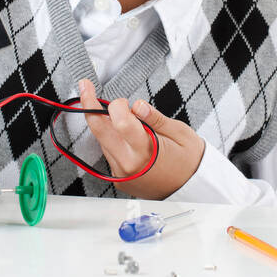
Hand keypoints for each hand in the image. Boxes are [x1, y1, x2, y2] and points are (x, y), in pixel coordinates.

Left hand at [76, 77, 204, 199]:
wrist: (192, 189)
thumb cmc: (190, 161)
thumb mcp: (180, 133)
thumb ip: (155, 119)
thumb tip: (137, 105)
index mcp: (146, 152)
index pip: (120, 121)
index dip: (119, 105)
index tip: (125, 102)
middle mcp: (129, 164)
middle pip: (99, 130)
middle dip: (89, 104)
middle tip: (85, 86)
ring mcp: (121, 173)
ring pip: (103, 140)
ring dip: (105, 122)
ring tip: (119, 114)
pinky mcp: (118, 178)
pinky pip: (109, 151)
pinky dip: (112, 137)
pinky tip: (124, 133)